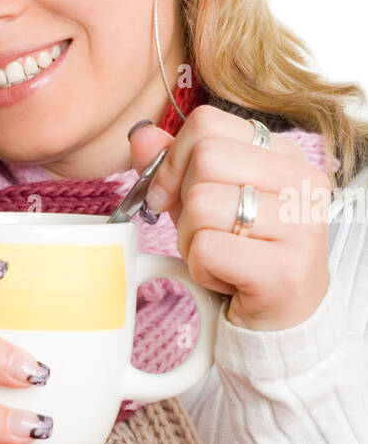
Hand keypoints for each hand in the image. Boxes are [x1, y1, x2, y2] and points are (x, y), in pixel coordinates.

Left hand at [129, 105, 330, 330]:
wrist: (281, 320)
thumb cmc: (242, 254)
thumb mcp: (203, 202)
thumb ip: (174, 166)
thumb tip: (141, 136)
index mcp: (285, 154)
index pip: (208, 124)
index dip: (172, 160)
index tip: (170, 195)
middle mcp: (302, 181)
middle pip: (204, 159)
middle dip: (184, 204)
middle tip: (203, 233)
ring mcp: (300, 224)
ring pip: (202, 204)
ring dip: (191, 240)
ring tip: (218, 257)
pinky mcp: (286, 268)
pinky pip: (208, 249)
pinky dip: (201, 269)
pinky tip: (225, 278)